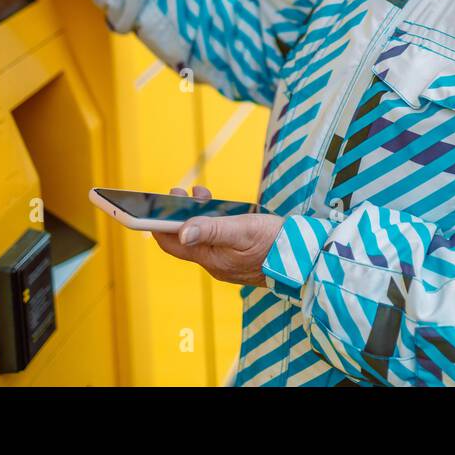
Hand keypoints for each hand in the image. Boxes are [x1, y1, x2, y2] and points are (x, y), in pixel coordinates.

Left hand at [152, 186, 283, 288]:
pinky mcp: (239, 255)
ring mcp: (227, 260)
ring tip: (199, 194)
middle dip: (177, 215)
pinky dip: (214, 221)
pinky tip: (221, 208)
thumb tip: (182, 231)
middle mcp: (215, 262)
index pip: (171, 244)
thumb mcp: (242, 230)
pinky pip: (217, 238)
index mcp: (211, 259)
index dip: (157, 225)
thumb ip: (212, 229)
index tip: (147, 206)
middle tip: (175, 192)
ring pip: (202, 237)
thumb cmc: (276, 242)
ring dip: (197, 215)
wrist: (307, 259)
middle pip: (184, 239)